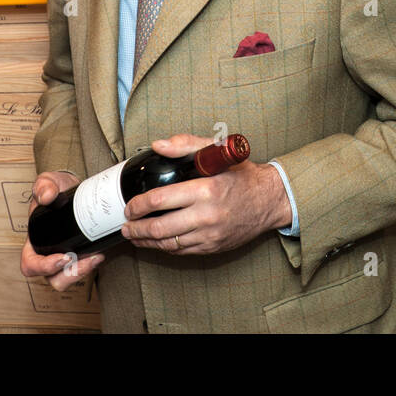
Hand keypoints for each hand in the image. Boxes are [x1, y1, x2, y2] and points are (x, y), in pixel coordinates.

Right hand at [19, 170, 104, 291]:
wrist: (74, 189)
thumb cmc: (56, 189)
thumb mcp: (48, 181)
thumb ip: (44, 186)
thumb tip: (47, 196)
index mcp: (34, 241)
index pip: (30, 265)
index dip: (43, 267)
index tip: (62, 257)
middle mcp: (47, 253)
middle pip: (52, 278)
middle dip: (69, 274)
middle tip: (84, 259)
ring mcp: (64, 257)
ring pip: (68, 279)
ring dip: (82, 273)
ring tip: (96, 257)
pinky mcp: (79, 255)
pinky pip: (82, 270)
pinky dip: (91, 265)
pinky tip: (100, 252)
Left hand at [121, 133, 292, 255]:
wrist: (269, 200)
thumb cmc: (242, 174)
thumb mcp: (216, 150)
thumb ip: (185, 144)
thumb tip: (158, 146)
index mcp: (206, 189)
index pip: (161, 199)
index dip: (139, 205)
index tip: (130, 206)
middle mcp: (207, 215)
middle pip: (160, 228)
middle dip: (137, 229)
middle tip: (126, 225)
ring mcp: (210, 234)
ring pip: (169, 244)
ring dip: (146, 241)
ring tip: (134, 236)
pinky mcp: (213, 247)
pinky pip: (182, 251)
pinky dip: (165, 247)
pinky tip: (156, 242)